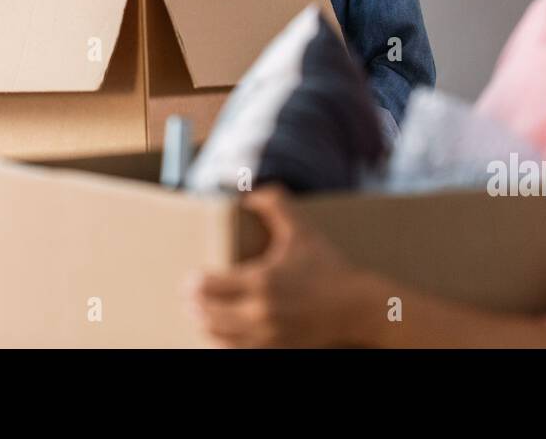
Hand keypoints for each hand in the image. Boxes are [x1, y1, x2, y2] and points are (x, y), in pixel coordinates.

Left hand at [187, 185, 364, 347]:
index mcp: (262, 280)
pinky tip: (219, 333)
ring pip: (217, 336)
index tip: (191, 277)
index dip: (195, 282)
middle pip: (208, 313)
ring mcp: (267, 336)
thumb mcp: (302, 231)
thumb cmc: (328, 267)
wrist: (357, 307)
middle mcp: (261, 312)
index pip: (211, 286)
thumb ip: (276, 205)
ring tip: (199, 313)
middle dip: (194, 304)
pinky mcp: (275, 350)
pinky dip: (222, 342)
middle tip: (188, 295)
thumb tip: (249, 193)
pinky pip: (236, 352)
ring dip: (204, 324)